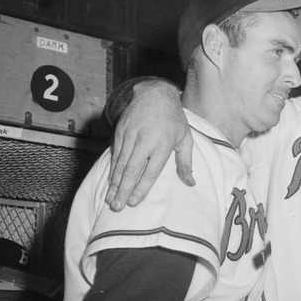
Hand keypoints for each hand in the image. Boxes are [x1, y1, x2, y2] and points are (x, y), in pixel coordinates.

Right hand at [105, 80, 193, 210]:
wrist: (154, 94)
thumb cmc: (173, 119)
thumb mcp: (185, 138)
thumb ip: (186, 162)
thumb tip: (191, 183)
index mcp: (164, 143)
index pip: (151, 170)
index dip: (141, 188)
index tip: (134, 202)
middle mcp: (146, 140)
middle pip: (132, 170)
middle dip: (123, 190)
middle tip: (116, 207)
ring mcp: (131, 135)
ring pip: (121, 164)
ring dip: (114, 183)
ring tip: (110, 200)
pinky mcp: (120, 131)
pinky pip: (115, 154)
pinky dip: (112, 170)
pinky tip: (110, 182)